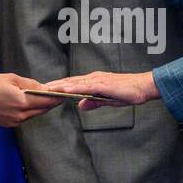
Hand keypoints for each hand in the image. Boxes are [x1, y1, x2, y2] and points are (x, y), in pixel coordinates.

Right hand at [0, 72, 62, 126]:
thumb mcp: (10, 78)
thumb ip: (29, 84)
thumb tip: (42, 87)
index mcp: (21, 102)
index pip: (46, 101)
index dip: (57, 97)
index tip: (66, 93)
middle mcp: (19, 115)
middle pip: (42, 109)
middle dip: (51, 102)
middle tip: (60, 95)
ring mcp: (13, 122)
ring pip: (33, 114)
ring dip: (40, 107)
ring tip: (47, 98)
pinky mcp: (7, 124)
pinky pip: (24, 117)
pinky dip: (30, 110)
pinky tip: (30, 103)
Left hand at [43, 71, 158, 110]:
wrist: (143, 88)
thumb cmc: (128, 92)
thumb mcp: (108, 100)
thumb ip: (94, 101)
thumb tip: (80, 105)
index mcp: (94, 81)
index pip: (72, 83)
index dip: (58, 86)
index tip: (45, 90)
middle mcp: (93, 78)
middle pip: (69, 81)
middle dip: (53, 85)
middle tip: (38, 89)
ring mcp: (98, 80)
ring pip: (74, 82)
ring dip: (59, 85)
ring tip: (46, 89)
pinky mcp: (104, 85)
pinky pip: (86, 86)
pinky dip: (74, 88)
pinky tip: (64, 90)